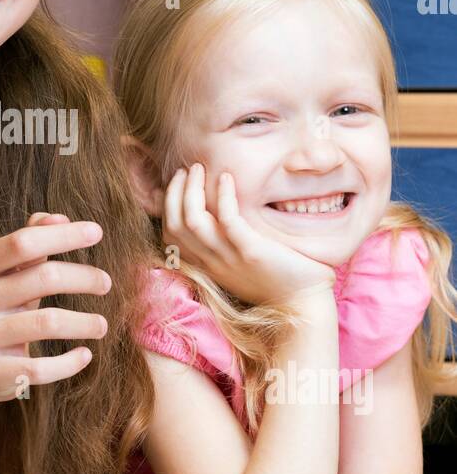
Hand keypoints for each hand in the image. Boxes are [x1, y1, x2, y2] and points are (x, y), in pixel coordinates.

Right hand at [0, 213, 111, 416]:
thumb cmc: (0, 307)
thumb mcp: (9, 271)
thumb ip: (32, 240)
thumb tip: (58, 217)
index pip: (24, 241)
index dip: (63, 236)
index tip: (98, 232)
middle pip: (43, 278)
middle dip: (84, 278)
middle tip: (106, 283)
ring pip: (48, 323)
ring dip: (85, 322)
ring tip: (102, 324)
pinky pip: (40, 367)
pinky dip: (69, 362)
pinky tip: (85, 355)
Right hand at [163, 164, 335, 304]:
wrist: (305, 304)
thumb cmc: (278, 280)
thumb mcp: (240, 264)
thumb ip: (225, 245)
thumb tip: (217, 214)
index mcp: (206, 266)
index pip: (170, 235)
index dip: (168, 205)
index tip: (179, 183)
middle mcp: (212, 263)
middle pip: (175, 225)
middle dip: (174, 192)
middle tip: (186, 169)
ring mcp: (229, 259)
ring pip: (193, 221)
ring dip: (191, 189)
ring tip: (199, 168)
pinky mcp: (251, 253)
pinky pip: (227, 220)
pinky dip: (224, 196)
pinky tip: (227, 177)